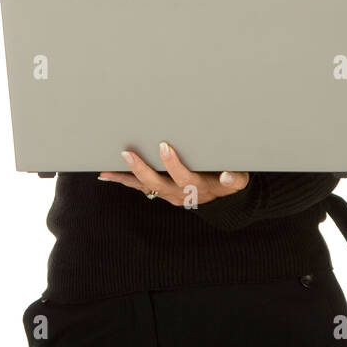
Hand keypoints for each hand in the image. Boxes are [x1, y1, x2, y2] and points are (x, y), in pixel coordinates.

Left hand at [98, 141, 247, 207]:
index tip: (164, 146)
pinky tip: (107, 174)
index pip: (184, 177)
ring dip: (126, 177)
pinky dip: (123, 181)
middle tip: (127, 153)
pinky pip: (140, 187)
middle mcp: (180, 193)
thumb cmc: (229, 183)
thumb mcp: (239, 181)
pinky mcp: (161, 191)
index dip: (173, 164)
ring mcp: (168, 194)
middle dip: (141, 168)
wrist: (222, 201)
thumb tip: (230, 175)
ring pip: (144, 186)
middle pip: (158, 183)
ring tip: (107, 169)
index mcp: (199, 187)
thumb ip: (236, 179)